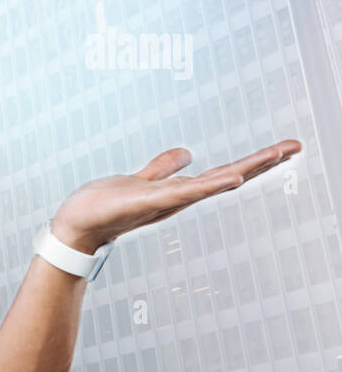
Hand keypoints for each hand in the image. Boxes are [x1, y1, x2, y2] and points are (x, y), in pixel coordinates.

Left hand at [50, 138, 302, 252]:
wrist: (76, 225)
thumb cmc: (105, 206)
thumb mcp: (141, 180)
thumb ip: (162, 168)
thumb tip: (186, 154)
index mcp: (179, 191)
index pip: (224, 173)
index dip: (254, 161)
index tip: (284, 148)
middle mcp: (178, 198)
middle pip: (228, 177)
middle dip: (262, 162)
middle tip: (294, 146)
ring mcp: (165, 201)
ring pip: (212, 184)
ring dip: (244, 169)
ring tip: (273, 155)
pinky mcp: (147, 202)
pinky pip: (183, 193)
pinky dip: (207, 187)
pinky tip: (230, 179)